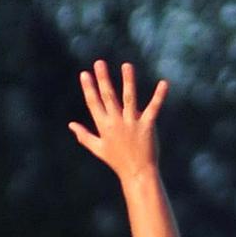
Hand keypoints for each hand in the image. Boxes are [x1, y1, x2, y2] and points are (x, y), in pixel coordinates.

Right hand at [69, 61, 166, 183]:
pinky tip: (164, 83)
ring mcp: (132, 124)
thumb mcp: (98, 149)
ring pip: (129, 99)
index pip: (94, 104)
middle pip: (108, 97)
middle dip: (103, 79)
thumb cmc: (117, 162)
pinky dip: (159, 96)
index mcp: (104, 126)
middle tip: (99, 62)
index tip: (85, 74)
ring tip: (126, 65)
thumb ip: (84, 135)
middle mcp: (116, 123)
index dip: (89, 88)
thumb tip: (71, 125)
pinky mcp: (147, 126)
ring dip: (128, 81)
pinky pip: (153, 108)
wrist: (137, 174)